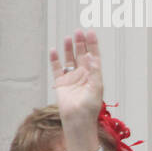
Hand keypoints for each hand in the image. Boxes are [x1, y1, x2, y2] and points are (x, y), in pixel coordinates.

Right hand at [48, 30, 104, 150]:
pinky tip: (54, 50)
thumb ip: (94, 71)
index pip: (94, 56)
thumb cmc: (90, 106)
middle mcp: (83, 74)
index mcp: (94, 75)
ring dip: (68, 48)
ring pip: (69, 59)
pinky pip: (57, 68)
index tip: (90, 32)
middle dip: (80, 43)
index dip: (93, 44)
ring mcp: (71, 78)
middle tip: (78, 31)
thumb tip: (91, 56)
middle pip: (81, 54)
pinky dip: (55, 59)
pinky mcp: (60, 83)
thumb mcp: (96, 87)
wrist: (77, 119)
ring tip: (68, 37)